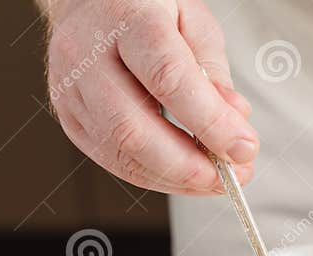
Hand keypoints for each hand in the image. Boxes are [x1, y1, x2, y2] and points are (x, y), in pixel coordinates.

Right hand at [45, 0, 255, 193]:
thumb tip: (233, 126)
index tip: (244, 148)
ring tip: (216, 180)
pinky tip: (186, 177)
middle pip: (134, 128)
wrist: (88, 2)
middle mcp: (86, 54)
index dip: (210, 122)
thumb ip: (214, 73)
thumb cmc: (145, 8)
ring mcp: (70, 89)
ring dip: (176, 179)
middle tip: (231, 176)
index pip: (168, 78)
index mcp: (126, 18)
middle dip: (189, 166)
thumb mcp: (193, 22)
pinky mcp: (68, 117)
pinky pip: (112, 161)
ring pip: (120, 153)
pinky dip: (155, 176)